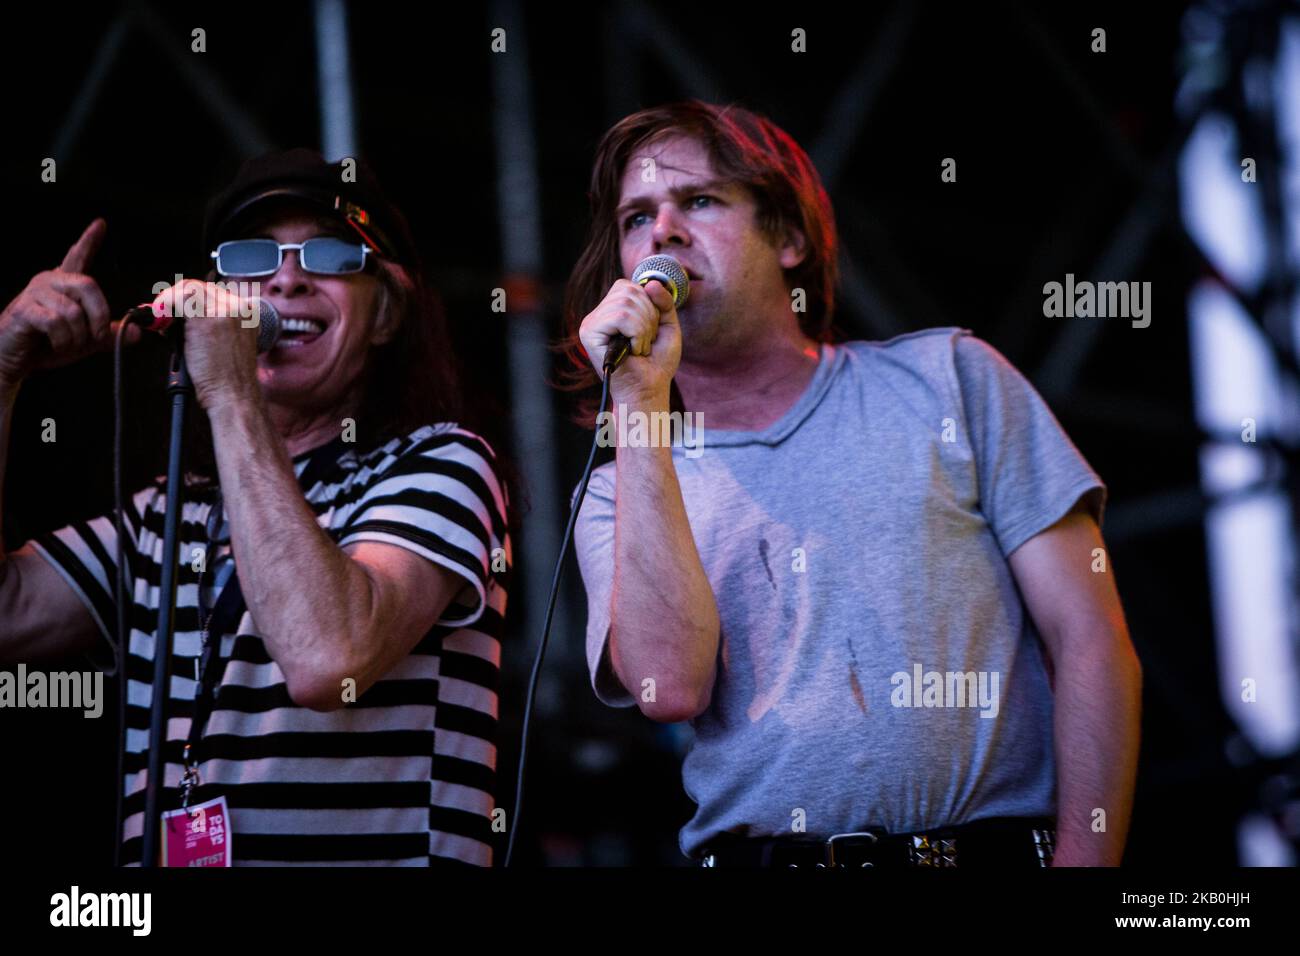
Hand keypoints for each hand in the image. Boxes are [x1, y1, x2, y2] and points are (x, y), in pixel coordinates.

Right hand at [0, 218, 138, 393]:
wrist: (14, 358)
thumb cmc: (46, 344)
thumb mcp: (86, 340)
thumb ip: (110, 334)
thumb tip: (137, 332)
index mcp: (64, 285)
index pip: (78, 256)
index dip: (89, 240)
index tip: (100, 224)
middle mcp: (49, 282)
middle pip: (88, 285)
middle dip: (99, 315)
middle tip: (96, 335)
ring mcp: (35, 294)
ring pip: (73, 311)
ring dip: (78, 336)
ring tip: (67, 342)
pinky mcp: (24, 309)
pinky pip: (56, 322)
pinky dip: (63, 340)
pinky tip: (55, 343)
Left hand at [149, 279, 261, 410]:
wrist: (234, 396)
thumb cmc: (229, 379)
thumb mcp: (230, 344)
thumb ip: (213, 326)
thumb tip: (182, 315)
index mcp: (249, 314)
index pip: (214, 292)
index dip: (190, 298)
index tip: (177, 309)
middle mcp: (240, 308)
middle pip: (201, 287)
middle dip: (177, 298)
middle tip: (163, 314)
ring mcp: (225, 312)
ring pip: (189, 289)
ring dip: (170, 301)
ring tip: (161, 319)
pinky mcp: (208, 319)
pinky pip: (181, 299)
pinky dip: (166, 305)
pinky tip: (160, 320)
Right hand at [578, 278, 679, 404]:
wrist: (649, 390)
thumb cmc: (656, 363)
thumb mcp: (667, 325)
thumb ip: (663, 301)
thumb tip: (651, 283)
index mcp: (612, 310)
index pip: (629, 286)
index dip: (648, 305)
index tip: (651, 331)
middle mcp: (598, 315)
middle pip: (629, 291)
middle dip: (649, 317)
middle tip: (646, 342)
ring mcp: (591, 324)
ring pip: (626, 304)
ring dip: (644, 329)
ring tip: (640, 348)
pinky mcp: (589, 334)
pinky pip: (621, 317)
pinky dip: (636, 334)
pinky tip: (633, 350)